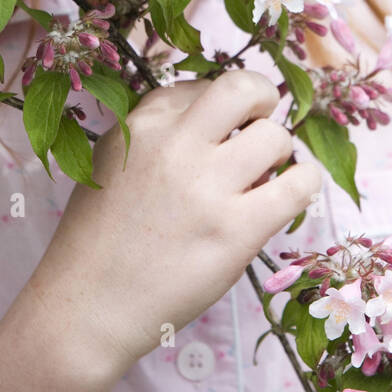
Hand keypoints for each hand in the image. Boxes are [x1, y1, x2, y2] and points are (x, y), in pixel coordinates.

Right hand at [28, 69, 321, 371]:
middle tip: (261, 126)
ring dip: (280, 153)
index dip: (222, 107)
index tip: (224, 128)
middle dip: (263, 100)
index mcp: (143, 125)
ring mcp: (207, 188)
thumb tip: (220, 116)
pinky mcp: (235, 232)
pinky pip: (297, 187)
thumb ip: (158, 130)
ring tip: (266, 177)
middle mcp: (175, 145)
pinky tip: (291, 194)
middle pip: (244, 89)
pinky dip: (303, 184)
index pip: (202, 86)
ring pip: (276, 138)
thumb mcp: (113, 160)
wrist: (87, 306)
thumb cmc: (100, 237)